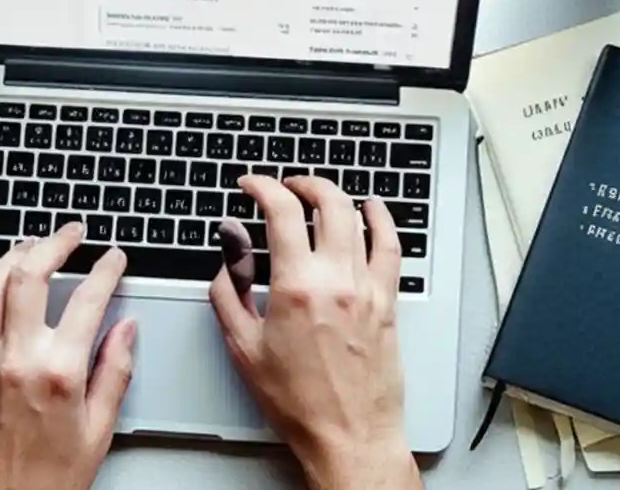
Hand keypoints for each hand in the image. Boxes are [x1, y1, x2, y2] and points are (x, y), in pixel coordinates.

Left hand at [0, 224, 136, 489]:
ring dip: (11, 258)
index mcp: (58, 373)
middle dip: (53, 242)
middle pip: (30, 275)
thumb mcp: (99, 429)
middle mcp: (15, 360)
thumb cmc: (48, 482)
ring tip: (30, 249)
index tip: (112, 259)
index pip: (87, 298)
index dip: (105, 269)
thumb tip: (126, 329)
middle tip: (69, 233)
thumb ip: (115, 371)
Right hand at [210, 176, 421, 489]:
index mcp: (296, 287)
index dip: (262, 187)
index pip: (281, 211)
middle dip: (300, 183)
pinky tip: (372, 210)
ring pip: (358, 218)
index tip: (251, 185)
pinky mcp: (387, 301)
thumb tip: (229, 245)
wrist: (348, 436)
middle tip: (283, 185)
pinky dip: (381, 220)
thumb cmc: (298, 402)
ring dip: (335, 196)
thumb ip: (229, 287)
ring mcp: (367, 287)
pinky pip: (390, 247)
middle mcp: (336, 279)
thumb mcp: (243, 346)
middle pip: (325, 202)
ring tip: (317, 194)